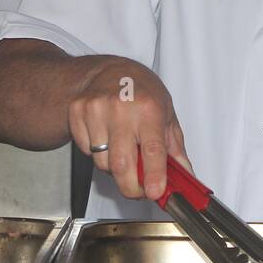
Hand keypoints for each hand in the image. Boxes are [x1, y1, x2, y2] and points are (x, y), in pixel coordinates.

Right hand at [67, 58, 190, 200]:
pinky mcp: (77, 113)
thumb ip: (175, 151)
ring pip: (102, 162)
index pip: (152, 150)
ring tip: (123, 149)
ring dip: (114, 168)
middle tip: (139, 189)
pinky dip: (97, 154)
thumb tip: (185, 179)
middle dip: (131, 186)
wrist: (111, 70)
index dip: (153, 175)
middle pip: (121, 164)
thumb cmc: (142, 91)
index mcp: (149, 109)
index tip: (154, 192)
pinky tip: (106, 137)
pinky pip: (86, 152)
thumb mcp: (167, 115)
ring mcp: (96, 110)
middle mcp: (121, 108)